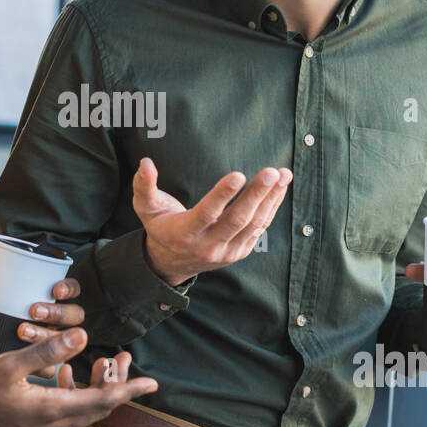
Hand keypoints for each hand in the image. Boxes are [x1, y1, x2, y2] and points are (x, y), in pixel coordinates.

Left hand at [0, 265, 85, 377]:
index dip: (70, 288)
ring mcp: (49, 342)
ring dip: (46, 335)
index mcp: (47, 297)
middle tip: (33, 310)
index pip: (71, 289)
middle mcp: (54, 319)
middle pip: (74, 315)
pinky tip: (27, 360)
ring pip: (64, 340)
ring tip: (21, 330)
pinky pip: (51, 366)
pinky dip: (42, 363)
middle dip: (58, 313)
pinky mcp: (41, 364)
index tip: (55, 290)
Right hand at [0, 328, 157, 426]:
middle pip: (97, 407)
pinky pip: (65, 415)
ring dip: (95, 389)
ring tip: (99, 363)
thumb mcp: (8, 365)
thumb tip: (83, 337)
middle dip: (116, 384)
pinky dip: (74, 395)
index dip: (130, 389)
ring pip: (82, 412)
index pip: (103, 400)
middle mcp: (52, 426)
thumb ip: (46, 352)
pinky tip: (62, 376)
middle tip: (123, 358)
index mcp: (51, 409)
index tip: (153, 383)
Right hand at [133, 157, 292, 285]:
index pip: (207, 213)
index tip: (238, 174)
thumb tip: (146, 163)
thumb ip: (143, 186)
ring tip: (283, 174)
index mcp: (185, 234)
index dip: (223, 195)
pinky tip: (280, 187)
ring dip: (271, 198)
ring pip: (254, 224)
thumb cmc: (160, 227)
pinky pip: (260, 228)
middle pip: (237, 219)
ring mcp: (227, 251)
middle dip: (256, 194)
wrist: (173, 263)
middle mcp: (208, 246)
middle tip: (271, 171)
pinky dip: (272, 207)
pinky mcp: (240, 251)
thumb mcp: (146, 209)